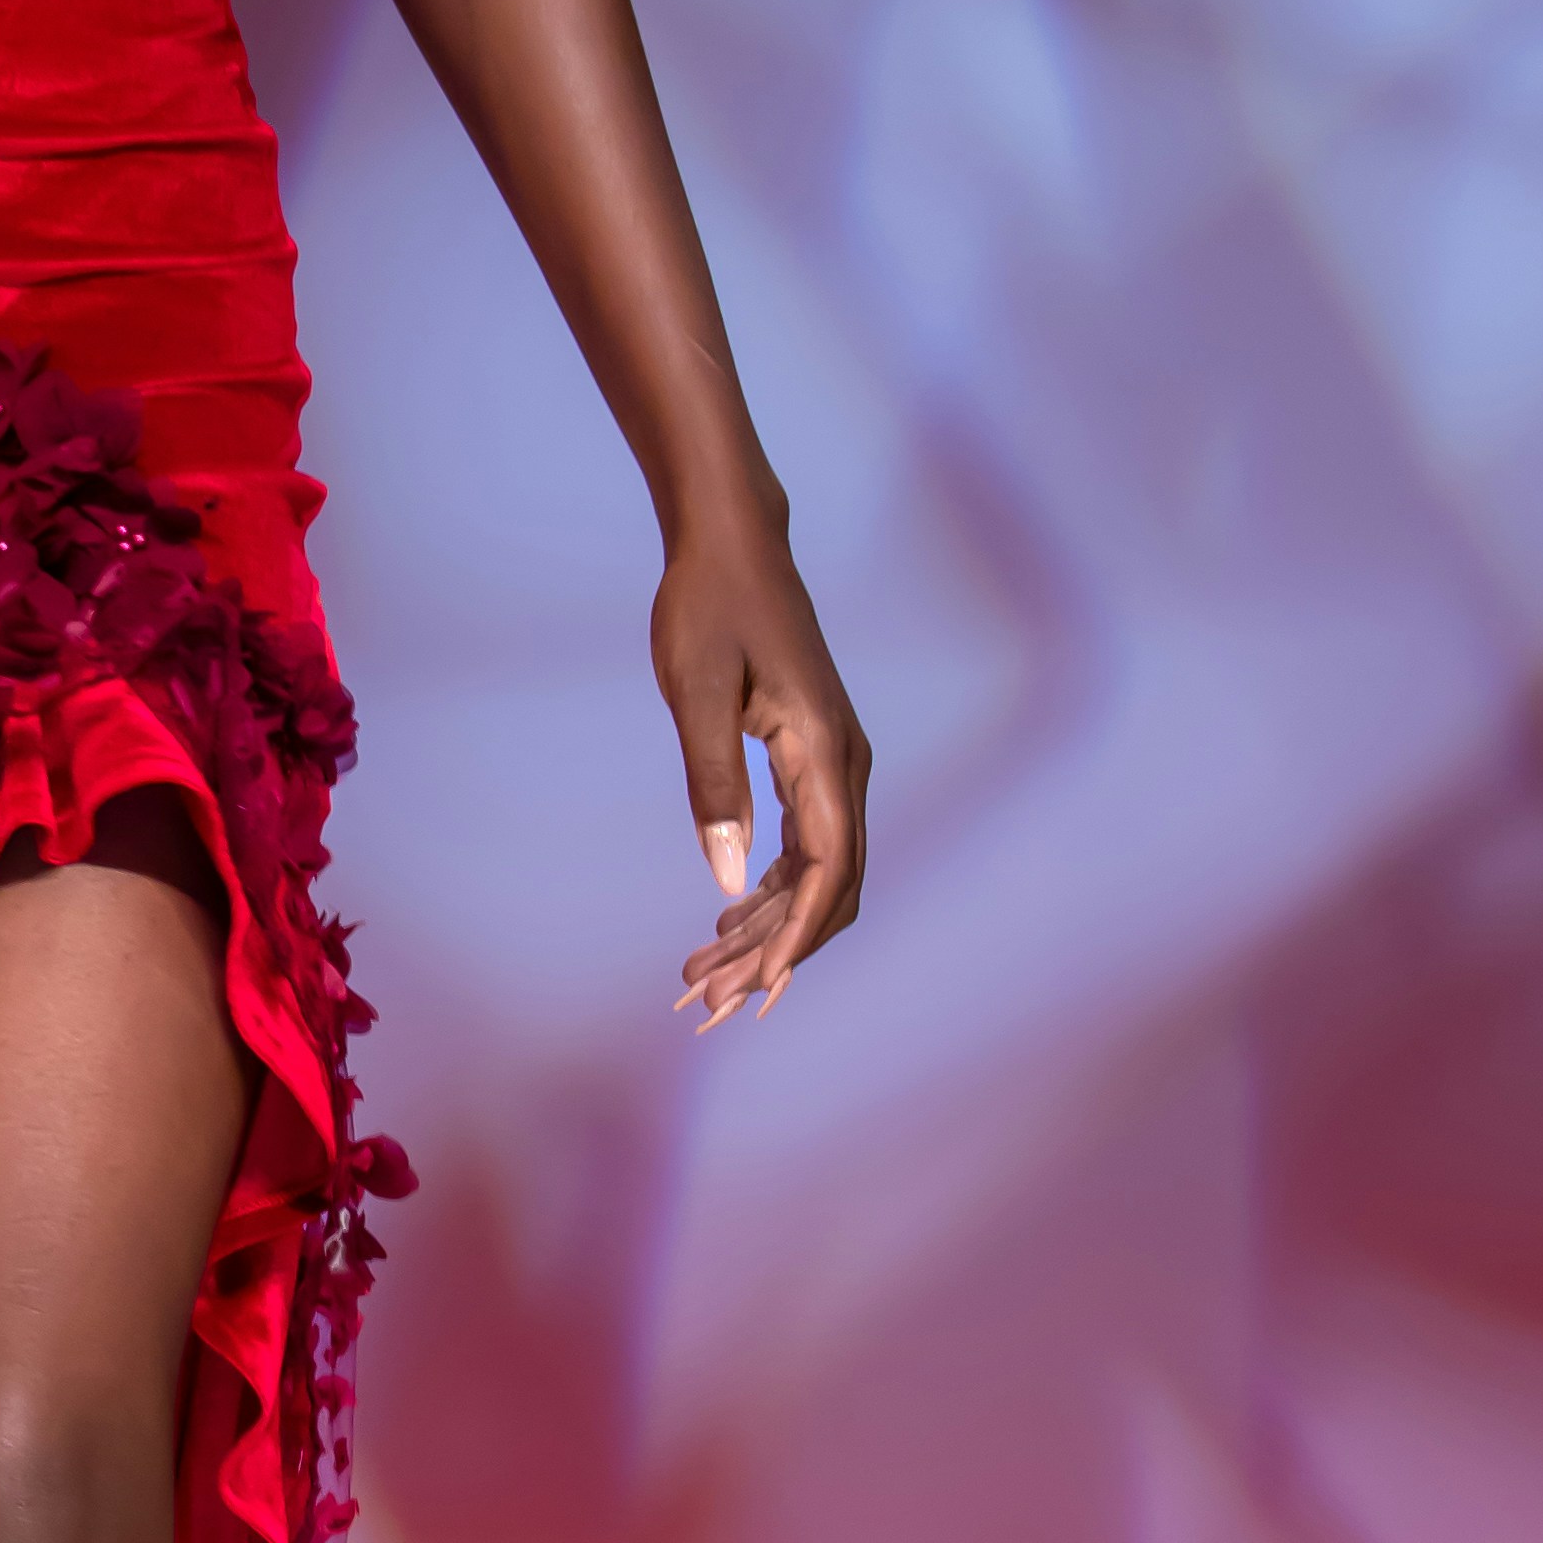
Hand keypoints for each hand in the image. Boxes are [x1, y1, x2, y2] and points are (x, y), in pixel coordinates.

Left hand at [655, 499, 868, 1030]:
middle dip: (776, 949)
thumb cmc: (709, 606)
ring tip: (703, 973)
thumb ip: (712, 785)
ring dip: (768, 927)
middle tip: (710, 999)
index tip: (761, 990)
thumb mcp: (696, 692)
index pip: (827, 869)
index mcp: (824, 753)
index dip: (796, 936)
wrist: (732, 542)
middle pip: (829, 886)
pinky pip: (808, 845)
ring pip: (818, 872)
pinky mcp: (813, 759)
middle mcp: (845, 766)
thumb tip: (723, 878)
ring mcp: (835, 764)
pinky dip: (772, 890)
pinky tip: (729, 917)